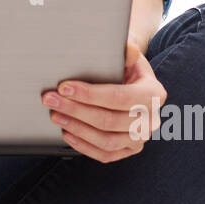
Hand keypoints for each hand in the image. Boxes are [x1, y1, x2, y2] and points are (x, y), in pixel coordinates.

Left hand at [40, 38, 167, 163]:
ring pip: (106, 141)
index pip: (119, 97)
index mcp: (154, 94)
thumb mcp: (129, 55)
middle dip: (75, 110)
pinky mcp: (129, 149)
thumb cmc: (127, 68)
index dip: (89, 94)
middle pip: (109, 121)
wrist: (133, 83)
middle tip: (50, 100)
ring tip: (56, 115)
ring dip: (76, 128)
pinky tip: (67, 133)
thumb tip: (129, 49)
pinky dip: (83, 146)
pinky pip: (106, 155)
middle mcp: (151, 119)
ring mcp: (141, 138)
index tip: (64, 88)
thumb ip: (128, 51)